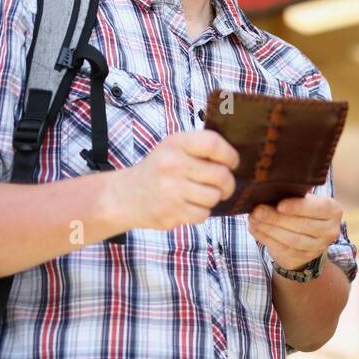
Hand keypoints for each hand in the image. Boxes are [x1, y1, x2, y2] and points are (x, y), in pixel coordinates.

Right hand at [113, 130, 237, 230]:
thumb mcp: (173, 148)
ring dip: (213, 199)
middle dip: (228, 184)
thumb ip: (200, 149)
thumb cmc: (158, 170)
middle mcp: (173, 164)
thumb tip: (235, 159)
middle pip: (221, 175)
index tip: (232, 163)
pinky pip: (203, 214)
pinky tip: (188, 206)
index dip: (230, 155)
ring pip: (214, 197)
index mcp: (176, 143)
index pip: (213, 144)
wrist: (124, 196)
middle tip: (223, 187)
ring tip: (200, 195)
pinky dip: (201, 213)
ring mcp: (171, 189)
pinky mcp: (171, 212)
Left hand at [248, 192, 342, 272]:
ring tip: (253, 219)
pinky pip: (283, 249)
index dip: (298, 207)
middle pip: (302, 225)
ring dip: (269, 229)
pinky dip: (267, 238)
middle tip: (257, 211)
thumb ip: (294, 194)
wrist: (306, 234)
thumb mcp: (304, 198)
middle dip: (277, 218)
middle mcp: (330, 230)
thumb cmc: (302, 209)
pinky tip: (255, 229)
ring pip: (292, 239)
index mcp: (333, 210)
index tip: (279, 205)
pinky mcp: (304, 258)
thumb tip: (270, 190)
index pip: (318, 208)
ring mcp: (318, 247)